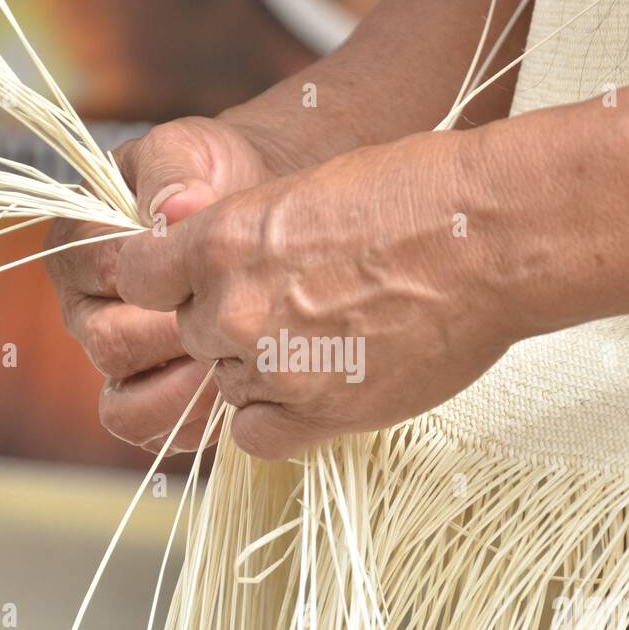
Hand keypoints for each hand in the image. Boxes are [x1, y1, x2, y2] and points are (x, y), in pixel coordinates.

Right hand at [44, 115, 284, 452]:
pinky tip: (240, 397)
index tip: (204, 259)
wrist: (258, 215)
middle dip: (174, 335)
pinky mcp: (157, 400)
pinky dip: (197, 423)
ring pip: (126, 406)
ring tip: (232, 367)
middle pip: (108, 344)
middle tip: (229, 323)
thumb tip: (174, 210)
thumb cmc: (216, 177)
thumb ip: (173, 172)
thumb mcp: (191, 150)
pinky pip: (160, 434)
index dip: (151, 269)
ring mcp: (120, 362)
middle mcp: (86, 310)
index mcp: (77, 246)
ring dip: (182, 393)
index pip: (97, 267)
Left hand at [116, 130, 535, 459]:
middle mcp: (234, 309)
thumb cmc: (414, 196)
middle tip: (292, 307)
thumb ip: (247, 239)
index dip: (169, 281)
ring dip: (262, 370)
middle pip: (193, 335)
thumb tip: (222, 271)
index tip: (198, 282)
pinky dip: (278, 420)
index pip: (140, 278)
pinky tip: (317, 391)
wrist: (488, 238)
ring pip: (228, 385)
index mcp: (220, 242)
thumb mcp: (305, 192)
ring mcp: (276, 367)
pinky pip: (257, 436)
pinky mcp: (322, 412)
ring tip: (328, 340)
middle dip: (230, 324)